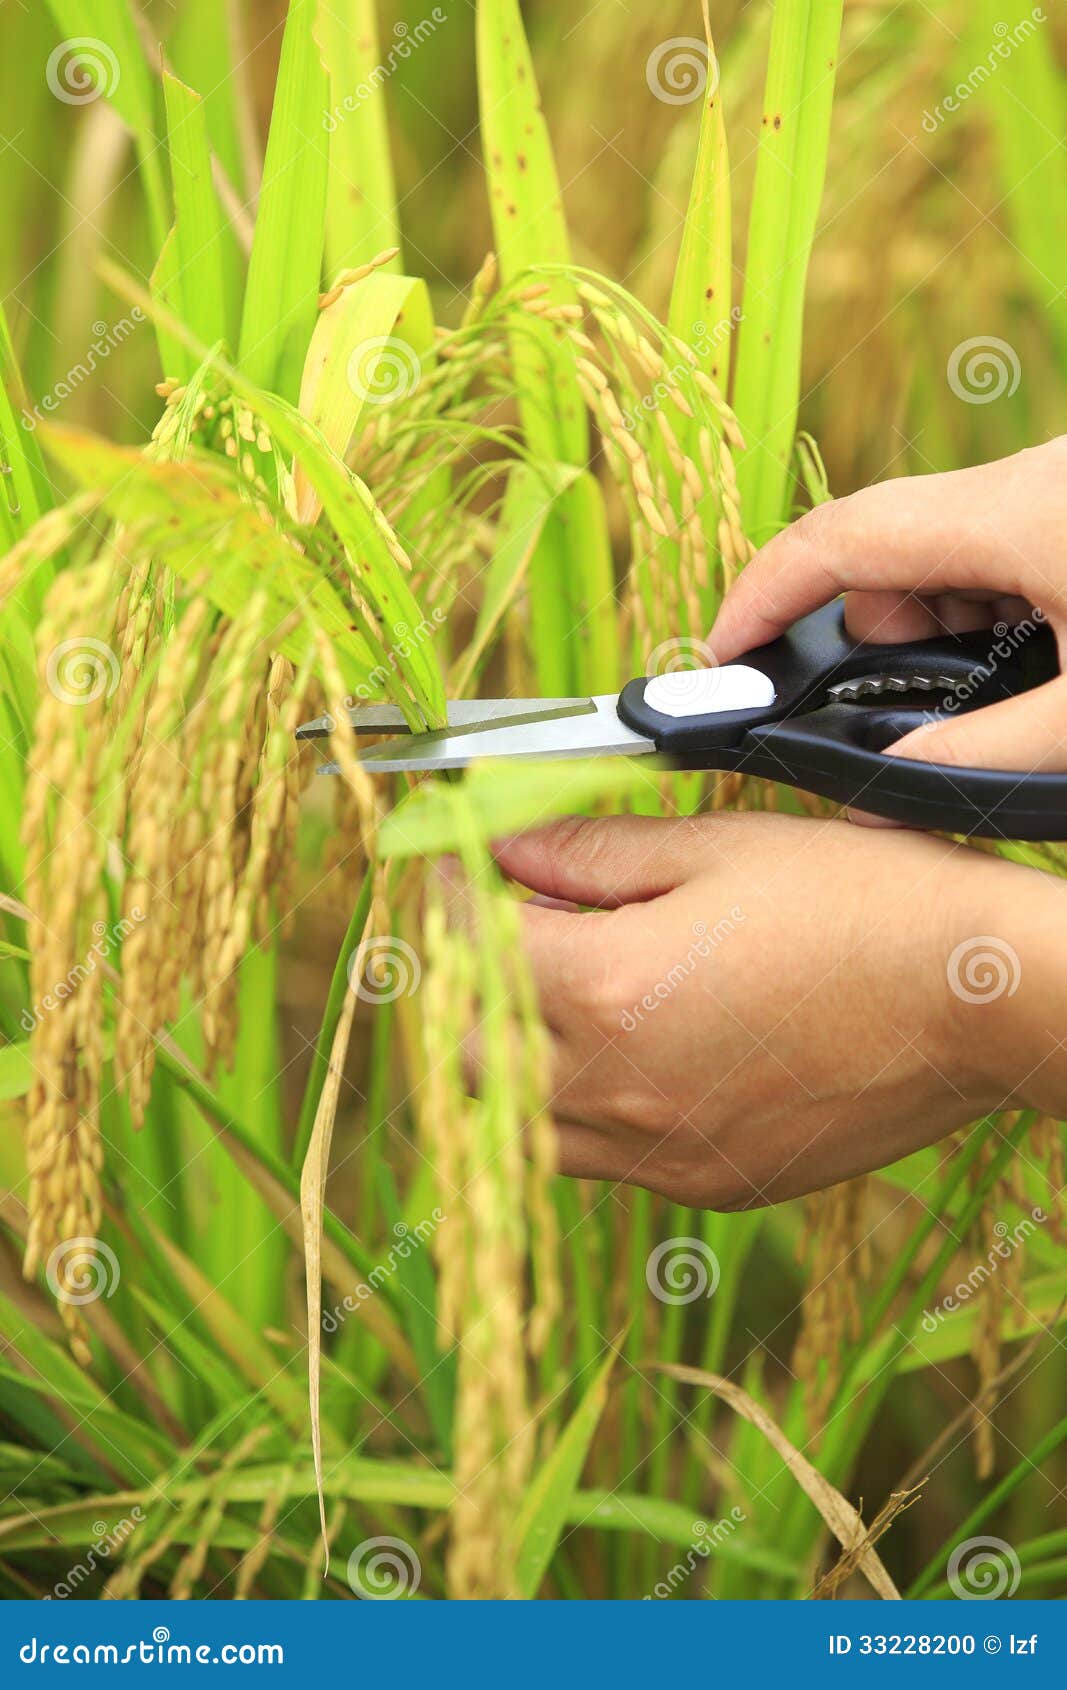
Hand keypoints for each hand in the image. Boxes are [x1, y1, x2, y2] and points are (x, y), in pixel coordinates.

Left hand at [495, 812, 1066, 1207]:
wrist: (974, 1002)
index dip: (452, 897)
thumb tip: (504, 844)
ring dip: (521, 1059)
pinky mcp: (706, 1185)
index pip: (470, 948)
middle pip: (470, 1057)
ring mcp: (660, 1153)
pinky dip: (590, 1108)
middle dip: (469, 990)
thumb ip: (590, 854)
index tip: (459, 870)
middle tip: (512, 934)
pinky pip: (603, 1160)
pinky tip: (641, 1052)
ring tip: (573, 997)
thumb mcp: (716, 850)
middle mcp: (615, 1090)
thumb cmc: (860, 907)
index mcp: (604, 990)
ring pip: (525, 1124)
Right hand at [709, 437, 1066, 785]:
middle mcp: (1028, 477)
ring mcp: (1054, 482)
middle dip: (875, 635)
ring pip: (943, 547)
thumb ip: (983, 754)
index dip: (761, 596)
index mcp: (1014, 512)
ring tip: (994, 690)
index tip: (722, 654)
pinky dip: (985, 605)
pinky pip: (996, 544)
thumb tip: (887, 786)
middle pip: (888, 548)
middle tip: (896, 706)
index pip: (837, 538)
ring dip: (938, 622)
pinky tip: (1034, 660)